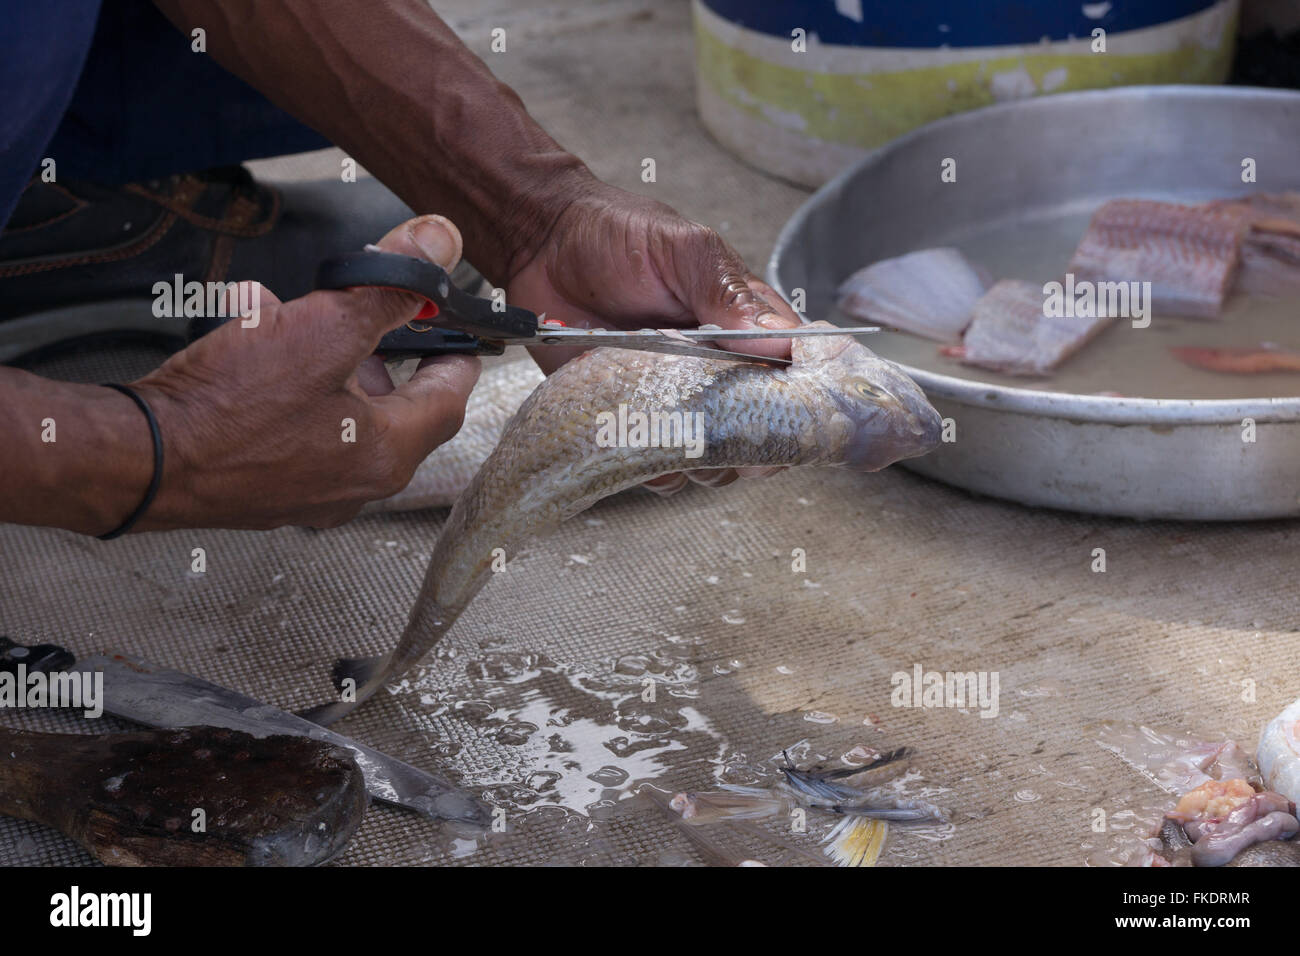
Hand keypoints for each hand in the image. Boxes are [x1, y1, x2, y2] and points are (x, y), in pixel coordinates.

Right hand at [130, 215, 480, 529]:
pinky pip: (295, 427)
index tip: (457, 331)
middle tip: (370, 318)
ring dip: (322, 359)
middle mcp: (358, 484)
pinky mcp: (267, 488)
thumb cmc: (229, 407)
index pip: (450, 399)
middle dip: (377, 351)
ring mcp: (312, 492)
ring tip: (289, 317)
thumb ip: (388, 286)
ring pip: (340, 413)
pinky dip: (284, 384)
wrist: (140, 459)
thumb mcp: (322, 328)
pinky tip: (249, 341)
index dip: (457, 354)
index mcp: (388, 453)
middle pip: (395, 407)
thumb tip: (439, 243)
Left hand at [507, 182, 800, 493]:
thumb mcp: (686, 252)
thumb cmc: (619, 234)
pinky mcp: (632, 416)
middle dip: (750, 442)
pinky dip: (654, 466)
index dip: (799, 400)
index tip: (790, 417)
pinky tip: (640, 444)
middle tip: (724, 433)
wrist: (542, 245)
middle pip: (758, 427)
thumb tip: (784, 340)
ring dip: (703, 459)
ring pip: (712, 454)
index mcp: (745, 324)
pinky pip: (657, 462)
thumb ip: (731, 295)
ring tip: (676, 434)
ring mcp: (676, 397)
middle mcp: (718, 368)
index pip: (794, 372)